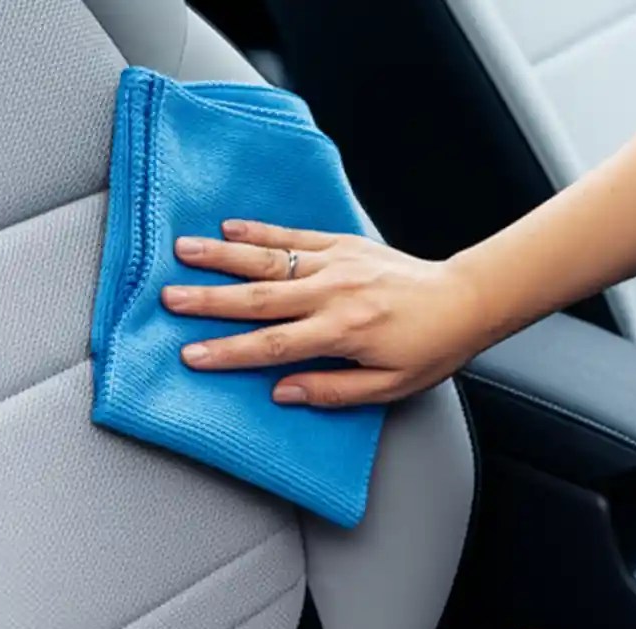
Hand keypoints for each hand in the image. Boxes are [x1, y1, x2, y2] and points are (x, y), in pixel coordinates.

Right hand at [161, 220, 492, 407]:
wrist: (465, 299)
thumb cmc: (431, 348)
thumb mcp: (389, 387)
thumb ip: (333, 390)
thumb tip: (281, 393)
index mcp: (343, 332)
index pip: (272, 345)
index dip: (229, 351)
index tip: (192, 354)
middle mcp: (335, 293)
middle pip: (260, 298)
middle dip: (210, 299)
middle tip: (169, 298)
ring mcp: (338, 263)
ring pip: (270, 260)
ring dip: (224, 256)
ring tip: (184, 251)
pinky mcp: (344, 244)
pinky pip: (295, 236)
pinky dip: (261, 232)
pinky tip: (230, 227)